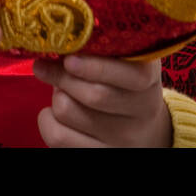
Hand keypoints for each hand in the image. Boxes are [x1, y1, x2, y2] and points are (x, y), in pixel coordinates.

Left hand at [33, 54, 172, 146]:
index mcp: (148, 78)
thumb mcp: (126, 61)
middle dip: (62, 76)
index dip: (96, 67)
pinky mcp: (101, 154)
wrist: (145, 130)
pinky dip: (46, 119)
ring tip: (61, 89)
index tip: (69, 58)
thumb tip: (56, 41)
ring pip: (69, 111)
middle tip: (47, 64)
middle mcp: (142, 111)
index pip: (132, 76)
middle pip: (95, 95)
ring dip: (56, 95)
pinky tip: (53, 112)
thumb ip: (103, 48)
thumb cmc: (123, 84)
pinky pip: (58, 135)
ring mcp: (123, 139)